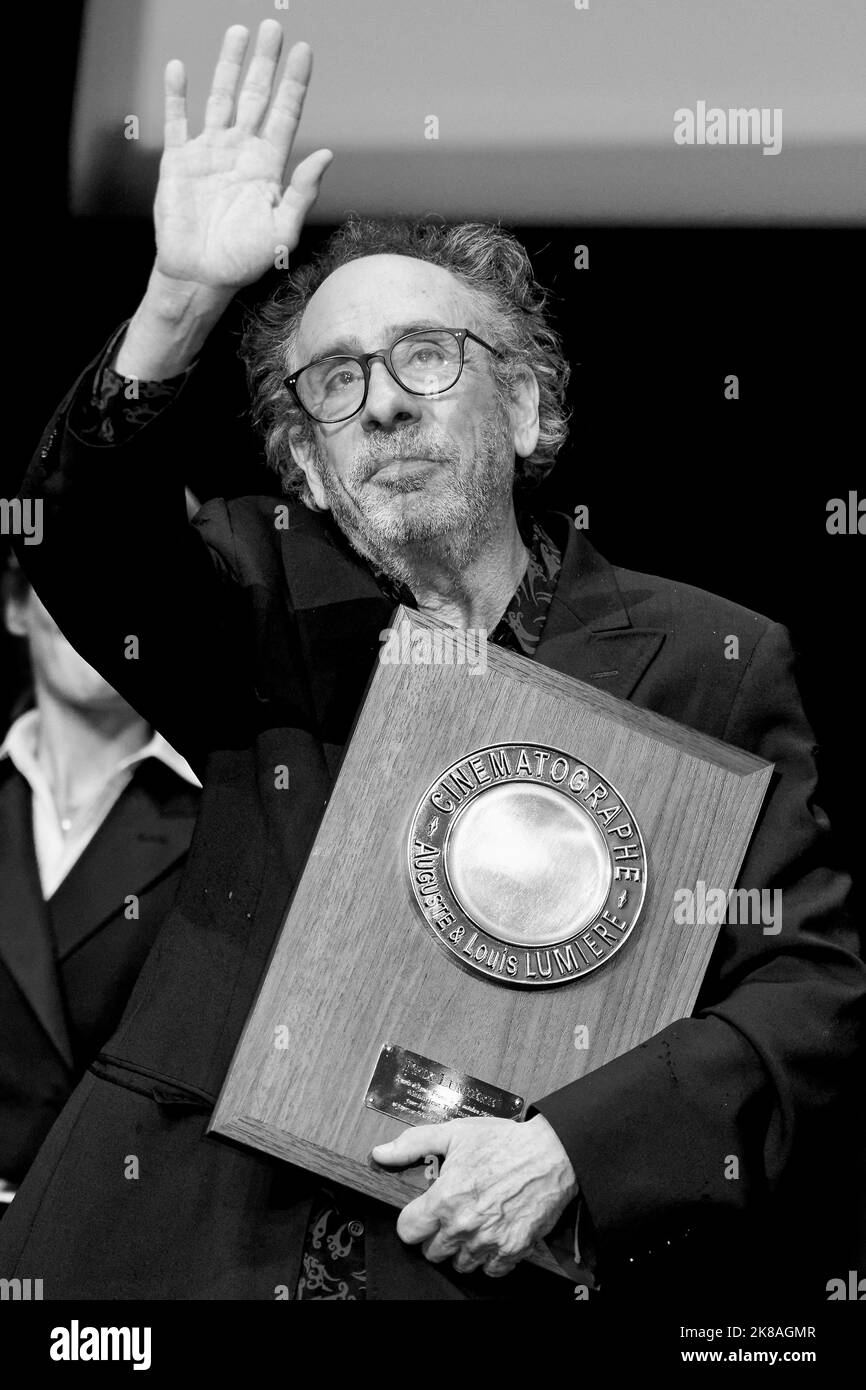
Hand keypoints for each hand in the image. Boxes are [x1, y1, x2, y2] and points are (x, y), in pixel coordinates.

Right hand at [154, 20, 332, 290]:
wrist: (201, 277)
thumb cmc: (244, 261)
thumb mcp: (282, 230)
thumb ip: (302, 192)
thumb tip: (326, 155)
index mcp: (267, 166)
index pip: (284, 114)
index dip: (294, 84)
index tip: (304, 53)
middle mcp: (240, 152)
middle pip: (254, 96)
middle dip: (264, 62)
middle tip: (273, 27)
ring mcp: (209, 152)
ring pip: (220, 98)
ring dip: (227, 65)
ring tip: (237, 33)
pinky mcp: (179, 161)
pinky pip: (177, 121)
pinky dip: (177, 95)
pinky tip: (180, 69)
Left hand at [371, 1114, 577, 1277]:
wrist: (551, 1154)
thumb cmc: (504, 1141)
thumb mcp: (454, 1133)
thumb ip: (413, 1143)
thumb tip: (380, 1153)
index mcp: (444, 1199)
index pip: (407, 1232)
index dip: (412, 1221)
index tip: (422, 1213)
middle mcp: (463, 1226)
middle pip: (431, 1252)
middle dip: (436, 1235)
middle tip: (450, 1215)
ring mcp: (488, 1242)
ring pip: (460, 1264)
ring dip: (462, 1248)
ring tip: (472, 1224)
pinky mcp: (512, 1251)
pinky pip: (490, 1271)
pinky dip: (489, 1258)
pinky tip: (491, 1235)